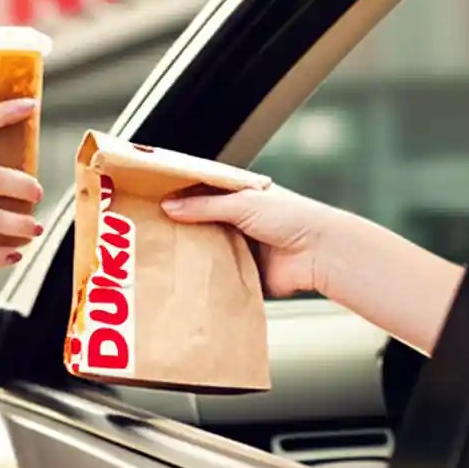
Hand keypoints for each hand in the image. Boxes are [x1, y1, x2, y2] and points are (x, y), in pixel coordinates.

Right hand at [161, 184, 343, 298]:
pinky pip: (217, 273)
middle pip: (199, 221)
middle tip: (147, 226)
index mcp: (239, 195)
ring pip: (206, 247)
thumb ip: (203, 206)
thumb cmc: (292, 217)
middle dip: (178, 225)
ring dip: (190, 251)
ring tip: (159, 252)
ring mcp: (240, 245)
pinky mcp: (243, 271)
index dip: (178, 193)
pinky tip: (183, 276)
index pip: (201, 191)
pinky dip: (204, 275)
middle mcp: (238, 218)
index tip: (150, 196)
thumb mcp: (243, 203)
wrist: (321, 254)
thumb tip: (168, 206)